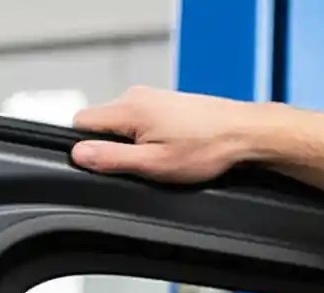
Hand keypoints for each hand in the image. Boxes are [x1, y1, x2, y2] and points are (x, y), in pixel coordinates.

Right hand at [71, 86, 268, 182]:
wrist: (245, 133)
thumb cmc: (208, 148)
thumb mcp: (154, 163)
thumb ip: (112, 158)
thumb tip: (78, 154)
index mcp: (129, 108)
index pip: (80, 123)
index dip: (88, 148)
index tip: (109, 163)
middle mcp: (137, 96)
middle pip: (102, 124)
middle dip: (115, 148)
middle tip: (145, 164)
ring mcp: (153, 98)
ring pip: (124, 124)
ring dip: (136, 144)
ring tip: (165, 156)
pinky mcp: (167, 103)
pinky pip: (143, 122)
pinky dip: (152, 138)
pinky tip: (174, 148)